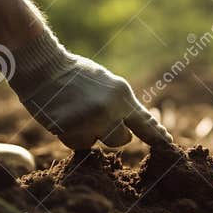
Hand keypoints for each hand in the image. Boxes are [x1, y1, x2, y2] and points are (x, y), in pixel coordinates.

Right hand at [6, 33, 171, 149]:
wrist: (44, 67)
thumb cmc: (77, 75)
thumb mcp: (108, 84)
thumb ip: (125, 105)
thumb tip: (147, 125)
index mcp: (122, 95)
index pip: (145, 123)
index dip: (157, 136)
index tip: (169, 145)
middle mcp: (110, 110)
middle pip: (123, 140)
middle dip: (113, 133)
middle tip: (97, 117)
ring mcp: (90, 121)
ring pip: (100, 144)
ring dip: (93, 135)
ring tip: (80, 113)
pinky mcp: (70, 130)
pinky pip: (79, 145)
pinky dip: (73, 136)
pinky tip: (66, 117)